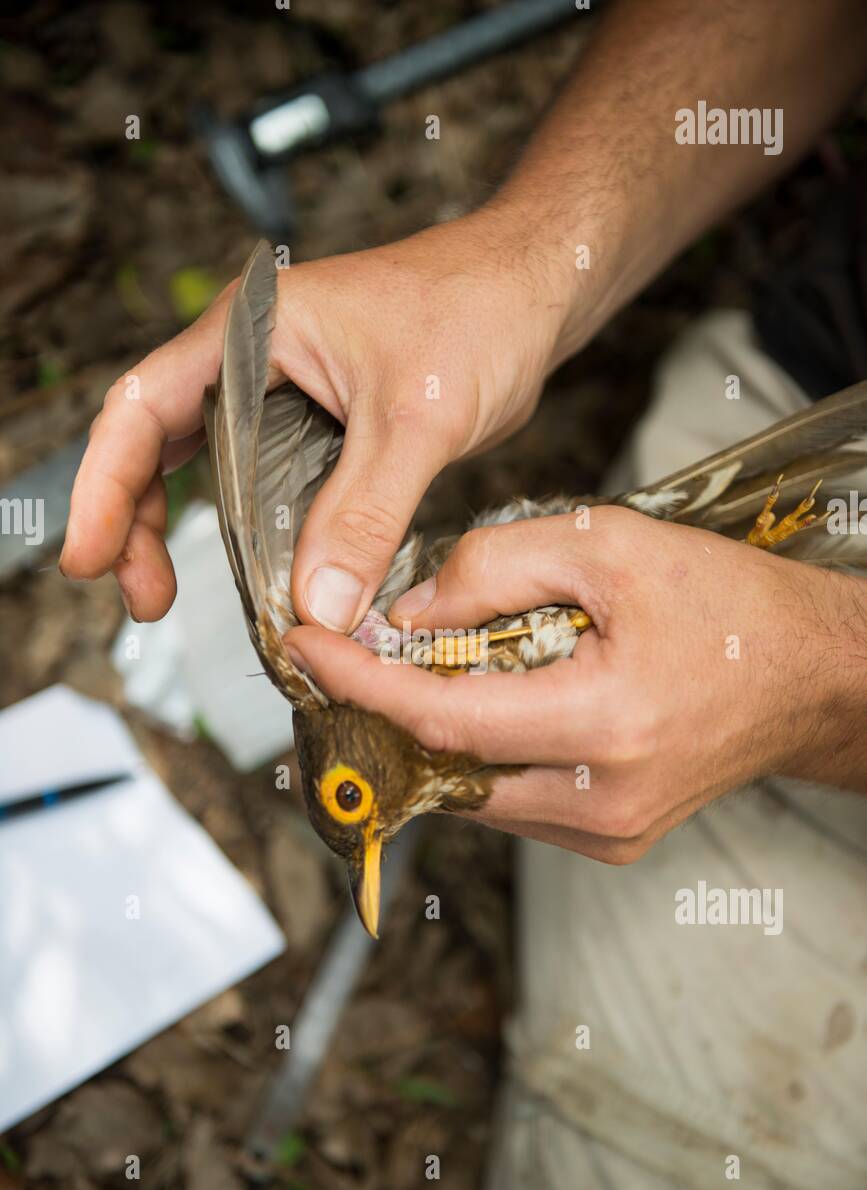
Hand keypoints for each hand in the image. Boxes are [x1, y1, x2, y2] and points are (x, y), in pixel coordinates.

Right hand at [59, 210, 571, 626]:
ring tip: (168, 594)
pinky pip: (263, 486)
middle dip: (135, 523)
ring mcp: (284, 394)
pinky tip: (255, 578)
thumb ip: (366, 513)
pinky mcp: (320, 428)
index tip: (89, 557)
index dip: (104, 488)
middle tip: (141, 599)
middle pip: (154, 444)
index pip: (143, 407)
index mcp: (252, 331)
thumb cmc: (480, 310)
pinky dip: (250, 535)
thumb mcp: (419, 418)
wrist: (536, 290)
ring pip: (205, 470)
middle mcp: (253, 362)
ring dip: (183, 533)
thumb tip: (318, 605)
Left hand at [284, 507, 866, 860]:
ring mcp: (606, 835)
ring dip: (437, 729)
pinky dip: (483, 752)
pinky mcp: (610, 842)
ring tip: (437, 665)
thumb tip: (408, 613)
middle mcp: (599, 802)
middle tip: (353, 650)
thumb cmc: (727, 607)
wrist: (810, 679)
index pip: (439, 717)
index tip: (303, 648)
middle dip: (387, 706)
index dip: (359, 681)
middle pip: (445, 765)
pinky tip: (495, 701)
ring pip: (473, 789)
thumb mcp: (610, 547)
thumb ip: (495, 568)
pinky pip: (512, 802)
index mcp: (603, 725)